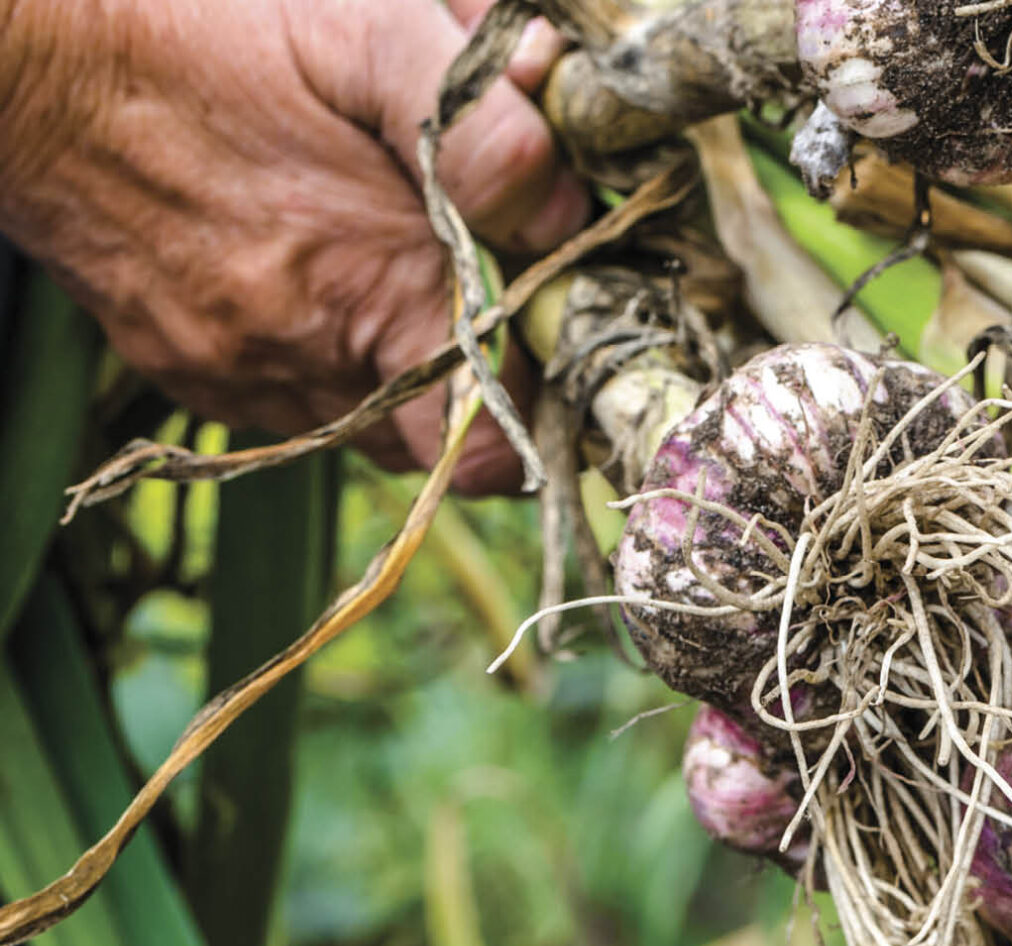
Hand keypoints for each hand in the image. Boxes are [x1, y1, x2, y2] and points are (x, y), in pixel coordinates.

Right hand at [0, 0, 589, 493]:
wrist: (24, 53)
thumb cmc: (204, 28)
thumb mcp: (367, 31)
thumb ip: (483, 123)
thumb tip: (568, 202)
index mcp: (370, 296)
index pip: (493, 447)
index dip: (537, 403)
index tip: (546, 332)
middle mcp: (301, 362)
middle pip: (434, 434)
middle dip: (473, 373)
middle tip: (474, 281)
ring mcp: (235, 375)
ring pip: (364, 415)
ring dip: (395, 355)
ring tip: (382, 253)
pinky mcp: (186, 367)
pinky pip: (291, 393)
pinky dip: (323, 345)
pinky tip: (309, 259)